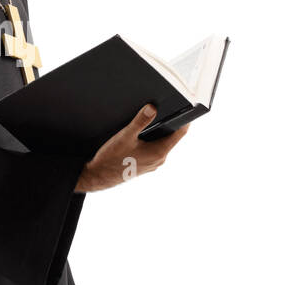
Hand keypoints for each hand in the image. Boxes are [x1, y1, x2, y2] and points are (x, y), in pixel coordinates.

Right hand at [73, 104, 190, 193]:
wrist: (98, 176)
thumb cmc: (111, 159)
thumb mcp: (126, 136)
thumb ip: (140, 121)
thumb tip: (152, 108)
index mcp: (159, 152)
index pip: (180, 133)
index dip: (184, 119)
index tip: (185, 108)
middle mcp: (159, 160)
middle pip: (171, 138)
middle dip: (168, 124)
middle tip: (163, 110)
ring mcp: (152, 164)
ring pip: (161, 144)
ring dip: (158, 133)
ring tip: (150, 121)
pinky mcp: (145, 166)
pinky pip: (154, 150)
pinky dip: (151, 142)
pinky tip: (139, 137)